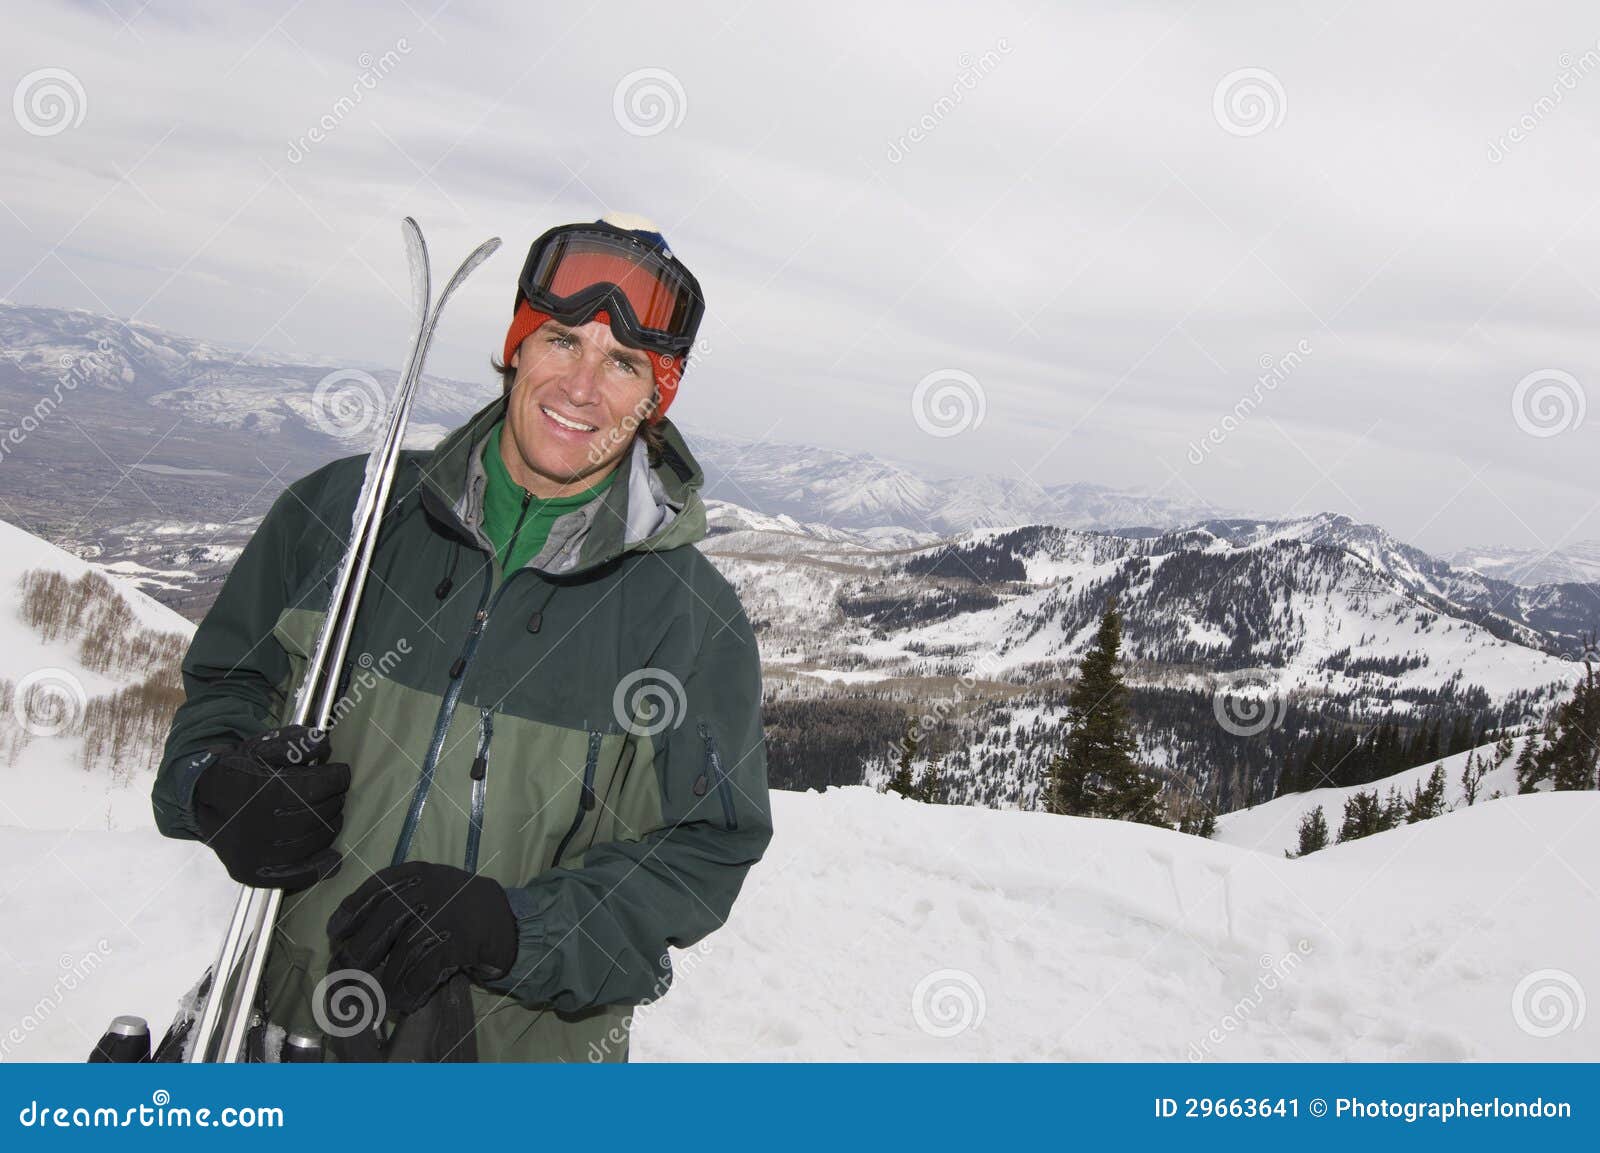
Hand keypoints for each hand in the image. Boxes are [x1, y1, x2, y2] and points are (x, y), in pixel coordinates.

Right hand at [192, 724, 350, 890]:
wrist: (202, 799)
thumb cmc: (240, 771)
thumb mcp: (262, 748)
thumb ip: (293, 743)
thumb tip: (322, 744)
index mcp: (258, 790)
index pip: (315, 787)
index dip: (336, 778)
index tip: (340, 774)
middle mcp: (255, 824)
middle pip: (317, 814)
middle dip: (334, 800)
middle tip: (336, 793)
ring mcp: (252, 852)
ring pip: (312, 842)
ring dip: (330, 826)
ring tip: (328, 813)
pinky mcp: (251, 872)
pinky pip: (295, 876)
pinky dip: (319, 868)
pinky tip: (333, 858)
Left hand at [326, 862, 517, 1015]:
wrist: (509, 921)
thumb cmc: (460, 908)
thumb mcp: (431, 890)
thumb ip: (399, 902)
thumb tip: (351, 936)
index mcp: (420, 874)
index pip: (378, 887)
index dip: (353, 910)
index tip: (336, 932)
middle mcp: (432, 888)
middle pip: (386, 919)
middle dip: (363, 949)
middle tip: (351, 971)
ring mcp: (448, 913)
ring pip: (405, 949)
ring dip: (389, 978)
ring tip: (381, 996)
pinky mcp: (461, 940)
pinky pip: (426, 969)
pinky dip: (412, 988)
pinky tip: (406, 1000)